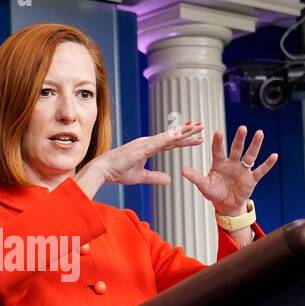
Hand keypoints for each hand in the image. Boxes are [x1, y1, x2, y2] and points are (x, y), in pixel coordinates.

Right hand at [75, 121, 207, 194]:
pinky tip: (180, 134)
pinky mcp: (141, 148)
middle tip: (202, 126)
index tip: (196, 137)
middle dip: (188, 132)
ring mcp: (145, 143)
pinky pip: (159, 142)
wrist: (102, 171)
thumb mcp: (141, 177)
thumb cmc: (118, 172)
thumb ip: (155, 177)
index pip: (170, 143)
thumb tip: (169, 179)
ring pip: (168, 136)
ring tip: (197, 126)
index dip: (184, 140)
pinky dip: (170, 137)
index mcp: (148, 148)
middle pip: (172, 137)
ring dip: (183, 131)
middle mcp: (148, 142)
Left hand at [182, 125, 277, 215]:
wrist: (225, 205)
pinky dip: (267, 164)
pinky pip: (260, 170)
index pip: (218, 150)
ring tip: (259, 133)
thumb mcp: (203, 186)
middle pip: (236, 148)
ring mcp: (242, 170)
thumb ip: (195, 177)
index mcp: (219, 163)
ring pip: (250, 155)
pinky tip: (274, 156)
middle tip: (242, 128)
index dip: (218, 142)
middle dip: (239, 139)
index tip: (218, 132)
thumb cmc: (214, 192)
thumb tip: (182, 170)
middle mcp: (232, 163)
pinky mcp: (251, 179)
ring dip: (255, 145)